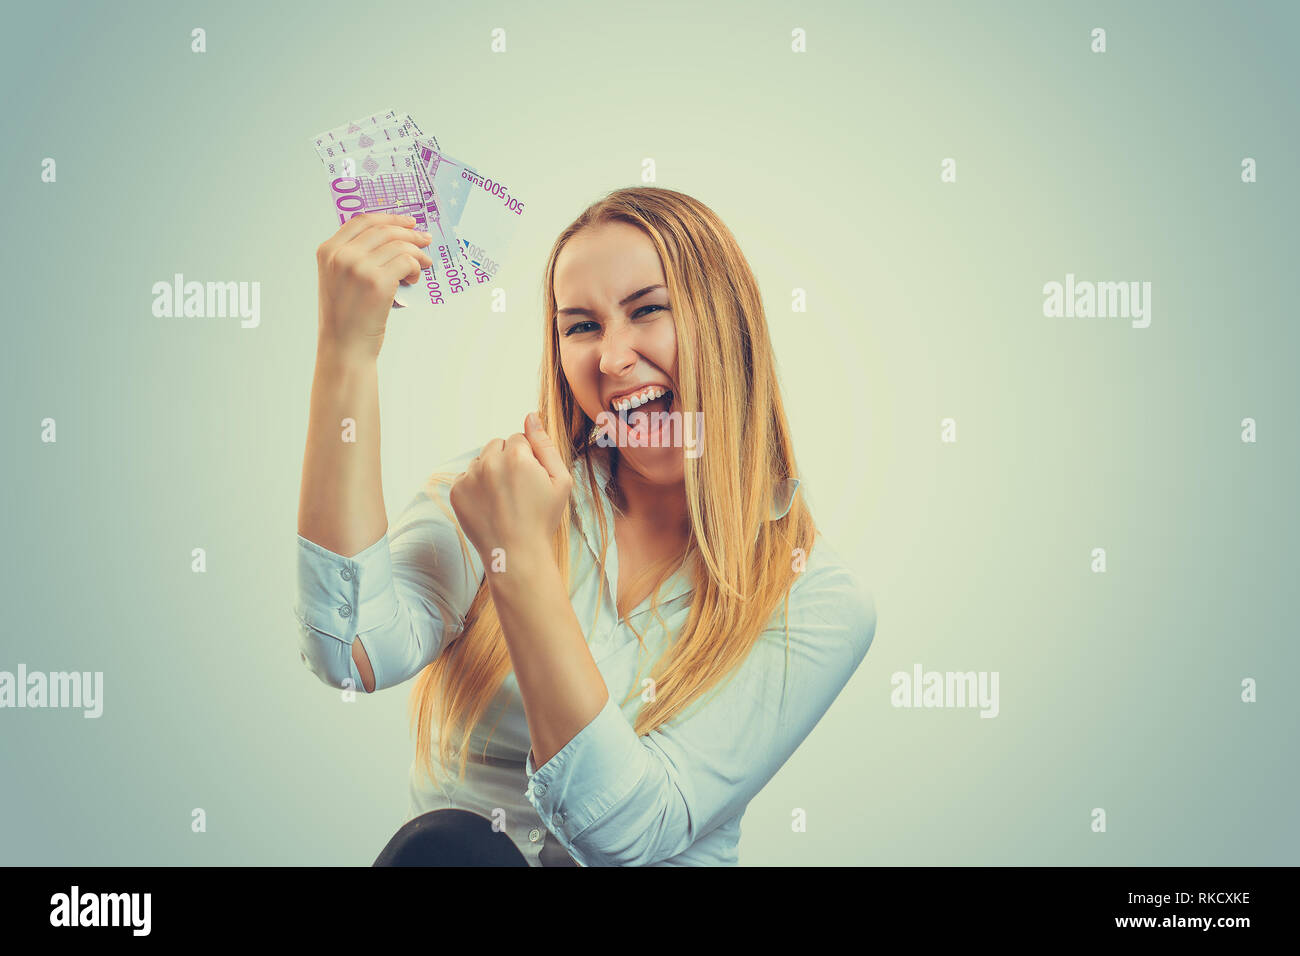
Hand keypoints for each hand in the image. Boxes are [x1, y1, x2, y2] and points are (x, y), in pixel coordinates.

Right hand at [315, 212, 433, 360]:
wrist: (344, 348)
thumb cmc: (346, 318)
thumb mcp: (338, 280)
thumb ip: (353, 257)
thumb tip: (390, 240)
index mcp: (328, 251)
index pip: (362, 221)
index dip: (389, 218)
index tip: (408, 222)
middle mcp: (341, 255)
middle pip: (384, 230)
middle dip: (410, 233)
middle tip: (426, 240)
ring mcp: (359, 267)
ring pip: (399, 245)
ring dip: (417, 253)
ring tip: (423, 265)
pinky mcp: (378, 282)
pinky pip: (407, 262)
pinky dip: (416, 268)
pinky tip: (413, 279)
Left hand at [449, 413, 573, 564]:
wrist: (515, 554)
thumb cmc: (542, 519)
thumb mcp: (560, 481)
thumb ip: (546, 445)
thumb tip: (531, 416)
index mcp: (516, 455)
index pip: (519, 439)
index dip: (528, 459)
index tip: (531, 480)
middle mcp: (489, 462)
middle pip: (497, 445)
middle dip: (507, 460)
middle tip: (517, 489)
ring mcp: (469, 477)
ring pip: (481, 460)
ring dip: (490, 471)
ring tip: (503, 499)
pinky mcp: (456, 492)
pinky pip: (467, 477)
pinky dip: (476, 487)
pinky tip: (490, 505)